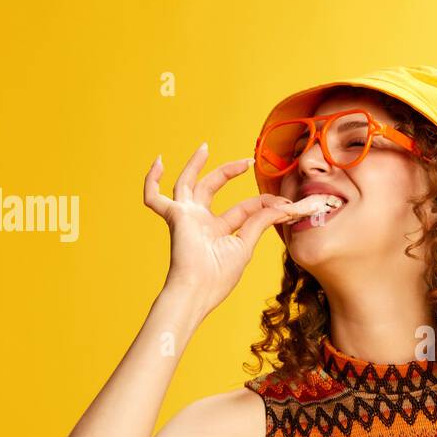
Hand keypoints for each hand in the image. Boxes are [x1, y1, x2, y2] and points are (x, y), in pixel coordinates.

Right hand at [142, 142, 296, 315]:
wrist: (198, 290)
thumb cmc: (219, 277)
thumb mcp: (245, 245)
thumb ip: (260, 221)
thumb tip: (283, 206)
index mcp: (219, 230)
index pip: (243, 208)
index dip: (264, 203)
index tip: (285, 204)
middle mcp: (201, 221)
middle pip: (212, 188)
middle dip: (228, 172)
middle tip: (246, 161)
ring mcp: (186, 217)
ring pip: (186, 183)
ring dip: (195, 164)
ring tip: (204, 147)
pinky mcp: (174, 216)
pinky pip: (153, 197)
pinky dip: (150, 181)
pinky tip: (157, 163)